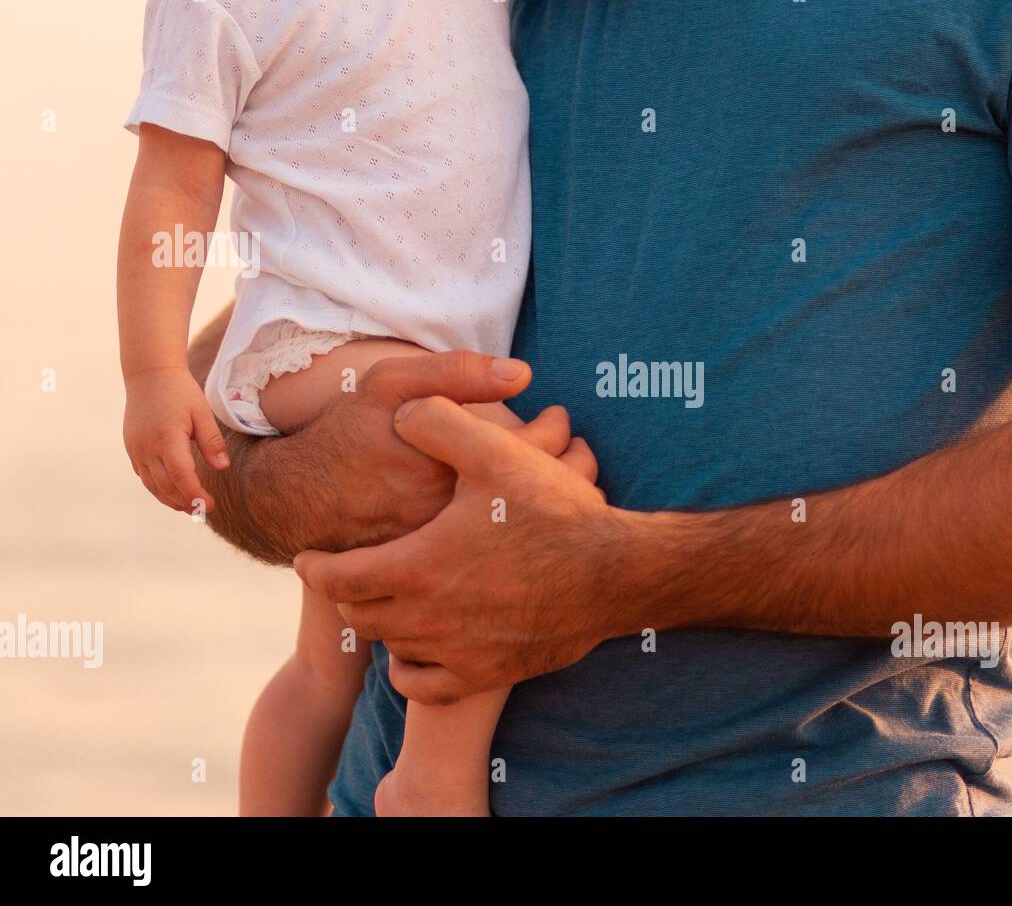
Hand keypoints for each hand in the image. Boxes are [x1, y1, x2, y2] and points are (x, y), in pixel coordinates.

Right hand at [123, 367, 228, 510]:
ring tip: (189, 508)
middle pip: (165, 486)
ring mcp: (135, 449)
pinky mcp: (131, 448)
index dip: (195, 495)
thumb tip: (222, 468)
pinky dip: (157, 488)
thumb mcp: (202, 413)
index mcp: (166, 438)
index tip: (209, 506)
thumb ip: (212, 441)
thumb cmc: (180, 392)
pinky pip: (143, 475)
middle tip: (203, 511)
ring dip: (170, 499)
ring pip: (151, 485)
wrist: (149, 375)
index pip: (181, 477)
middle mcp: (147, 447)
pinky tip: (172, 492)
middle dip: (185, 502)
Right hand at [285, 352, 539, 551]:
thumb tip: (522, 374)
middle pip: (535, 496)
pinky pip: (496, 554)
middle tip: (573, 451)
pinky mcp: (437, 573)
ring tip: (554, 480)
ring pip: (520, 529)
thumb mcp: (389, 385)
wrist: (297, 503)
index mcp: (451, 465)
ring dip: (545, 504)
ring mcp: (446, 550)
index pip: (534, 451)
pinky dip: (515, 534)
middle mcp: (454, 515)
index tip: (559, 420)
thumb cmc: (348, 434)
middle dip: (564, 472)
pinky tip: (521, 515)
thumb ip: (454, 373)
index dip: (557, 433)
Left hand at [294, 395, 610, 704]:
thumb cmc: (554, 512)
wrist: (614, 574)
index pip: (337, 578)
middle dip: (346, 593)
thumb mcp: (495, 451)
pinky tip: (417, 648)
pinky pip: (426, 686)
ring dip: (381, 624)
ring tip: (387, 599)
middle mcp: (428, 618)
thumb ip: (438, 422)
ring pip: (392, 647)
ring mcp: (457, 652)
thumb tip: (402, 414)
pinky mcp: (487, 674)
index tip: (308, 558)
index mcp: (418, 567)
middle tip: (346, 573)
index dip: (315, 567)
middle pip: (360, 615)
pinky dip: (410, 668)